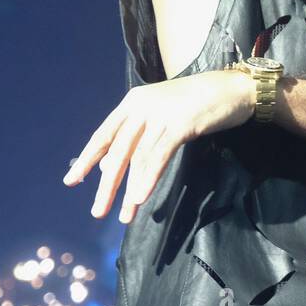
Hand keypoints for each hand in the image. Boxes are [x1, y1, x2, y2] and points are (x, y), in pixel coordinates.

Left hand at [63, 69, 252, 223]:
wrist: (234, 89)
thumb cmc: (198, 103)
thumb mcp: (161, 114)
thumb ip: (139, 134)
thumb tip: (112, 165)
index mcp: (132, 103)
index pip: (103, 134)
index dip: (87, 159)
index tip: (72, 181)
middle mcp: (141, 106)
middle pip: (117, 151)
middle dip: (107, 184)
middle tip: (97, 211)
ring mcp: (160, 113)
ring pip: (137, 158)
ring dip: (129, 190)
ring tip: (125, 216)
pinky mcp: (180, 123)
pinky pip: (159, 155)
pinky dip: (148, 178)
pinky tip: (142, 197)